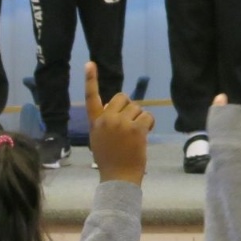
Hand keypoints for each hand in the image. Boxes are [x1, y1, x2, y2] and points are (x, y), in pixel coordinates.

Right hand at [85, 60, 151, 185]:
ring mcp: (121, 123)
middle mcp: (106, 119)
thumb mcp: (99, 139)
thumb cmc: (110, 160)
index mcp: (95, 123)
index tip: (90, 63)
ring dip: (140, 119)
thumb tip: (116, 110)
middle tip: (130, 125)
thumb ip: (105, 123)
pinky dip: (150, 124)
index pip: (91, 97)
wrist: (118, 178)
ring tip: (135, 136)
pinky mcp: (136, 128)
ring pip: (137, 108)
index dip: (91, 80)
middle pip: (122, 98)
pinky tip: (144, 135)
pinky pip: (147, 116)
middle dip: (129, 108)